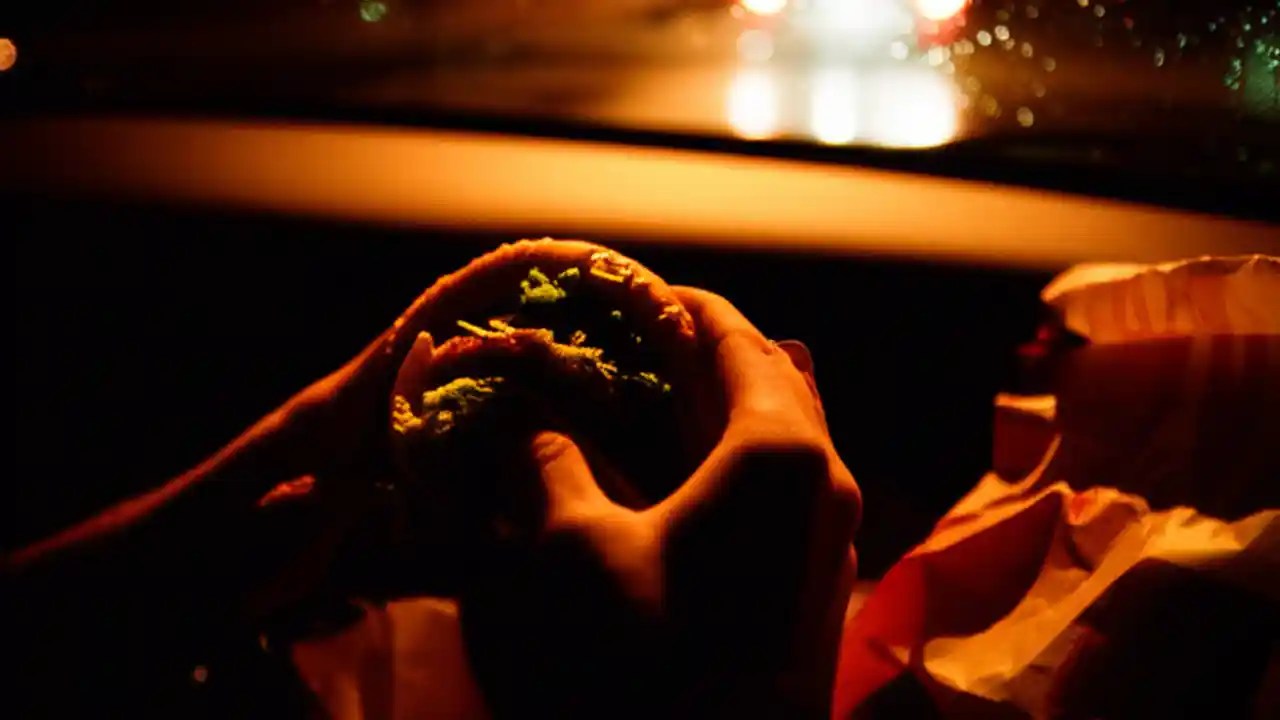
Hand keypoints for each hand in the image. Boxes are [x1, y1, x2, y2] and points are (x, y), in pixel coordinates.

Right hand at [458, 288, 861, 718]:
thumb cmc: (656, 657)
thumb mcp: (578, 553)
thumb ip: (550, 467)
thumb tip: (522, 423)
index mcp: (778, 450)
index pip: (735, 339)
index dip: (683, 306)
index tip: (640, 290)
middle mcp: (826, 475)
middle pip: (773, 376)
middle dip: (711, 348)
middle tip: (647, 340)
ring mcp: (834, 529)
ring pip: (790, 430)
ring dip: (731, 401)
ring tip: (665, 397)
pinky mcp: (823, 573)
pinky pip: (792, 480)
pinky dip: (743, 454)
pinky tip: (690, 472)